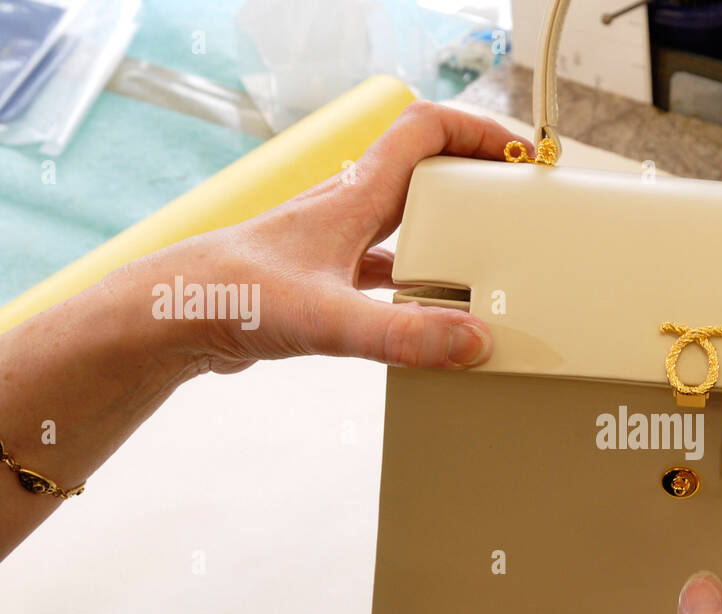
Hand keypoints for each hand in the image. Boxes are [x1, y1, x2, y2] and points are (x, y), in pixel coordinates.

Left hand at [118, 100, 523, 376]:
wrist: (170, 317)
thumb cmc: (233, 297)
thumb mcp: (329, 319)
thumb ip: (404, 335)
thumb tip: (473, 342)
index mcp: (355, 197)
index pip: (424, 131)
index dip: (477, 131)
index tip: (518, 156)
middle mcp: (347, 210)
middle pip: (423, 172)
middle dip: (473, 179)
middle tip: (511, 205)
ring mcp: (333, 243)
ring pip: (404, 221)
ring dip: (446, 230)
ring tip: (483, 257)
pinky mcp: (322, 277)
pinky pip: (383, 267)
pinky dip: (415, 281)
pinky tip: (427, 312)